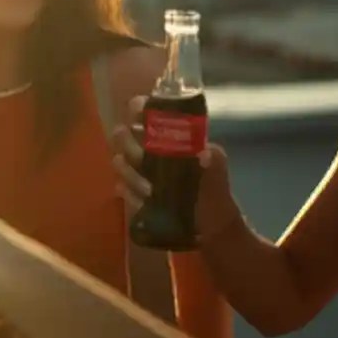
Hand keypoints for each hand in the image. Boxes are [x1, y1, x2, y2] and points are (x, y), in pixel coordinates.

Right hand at [112, 96, 242, 240]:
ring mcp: (140, 173)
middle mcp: (150, 151)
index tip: (136, 112)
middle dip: (128, 145)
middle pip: (124, 137)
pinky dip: (129, 193)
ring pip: (120, 162)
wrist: (209, 229)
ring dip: (131, 174)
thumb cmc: (214, 194)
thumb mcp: (218, 172)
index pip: (148, 113)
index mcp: (170, 137)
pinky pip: (121, 188)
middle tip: (140, 158)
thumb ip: (214, 160)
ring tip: (149, 189)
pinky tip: (142, 200)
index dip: (138, 108)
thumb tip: (205, 153)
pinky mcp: (134, 194)